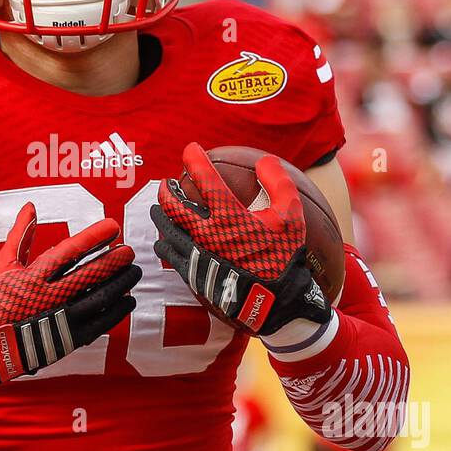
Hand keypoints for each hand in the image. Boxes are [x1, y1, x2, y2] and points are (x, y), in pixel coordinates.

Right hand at [0, 202, 140, 383]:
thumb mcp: (2, 266)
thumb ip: (20, 236)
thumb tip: (30, 207)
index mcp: (32, 277)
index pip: (68, 252)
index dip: (92, 238)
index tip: (113, 226)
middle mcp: (49, 297)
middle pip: (89, 275)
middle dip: (113, 261)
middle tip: (129, 251)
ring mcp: (61, 320)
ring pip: (98, 298)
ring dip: (120, 283)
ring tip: (134, 271)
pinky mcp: (69, 339)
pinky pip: (100, 323)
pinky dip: (117, 310)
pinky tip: (128, 299)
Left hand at [150, 142, 329, 335]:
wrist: (276, 301)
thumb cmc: (285, 256)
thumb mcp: (291, 216)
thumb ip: (279, 183)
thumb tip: (265, 160)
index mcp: (230, 216)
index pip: (205, 179)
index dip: (195, 160)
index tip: (190, 149)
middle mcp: (208, 233)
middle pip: (174, 205)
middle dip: (166, 190)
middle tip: (166, 183)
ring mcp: (198, 254)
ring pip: (169, 229)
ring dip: (161, 214)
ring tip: (159, 207)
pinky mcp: (194, 273)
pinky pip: (172, 254)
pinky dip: (165, 242)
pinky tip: (163, 239)